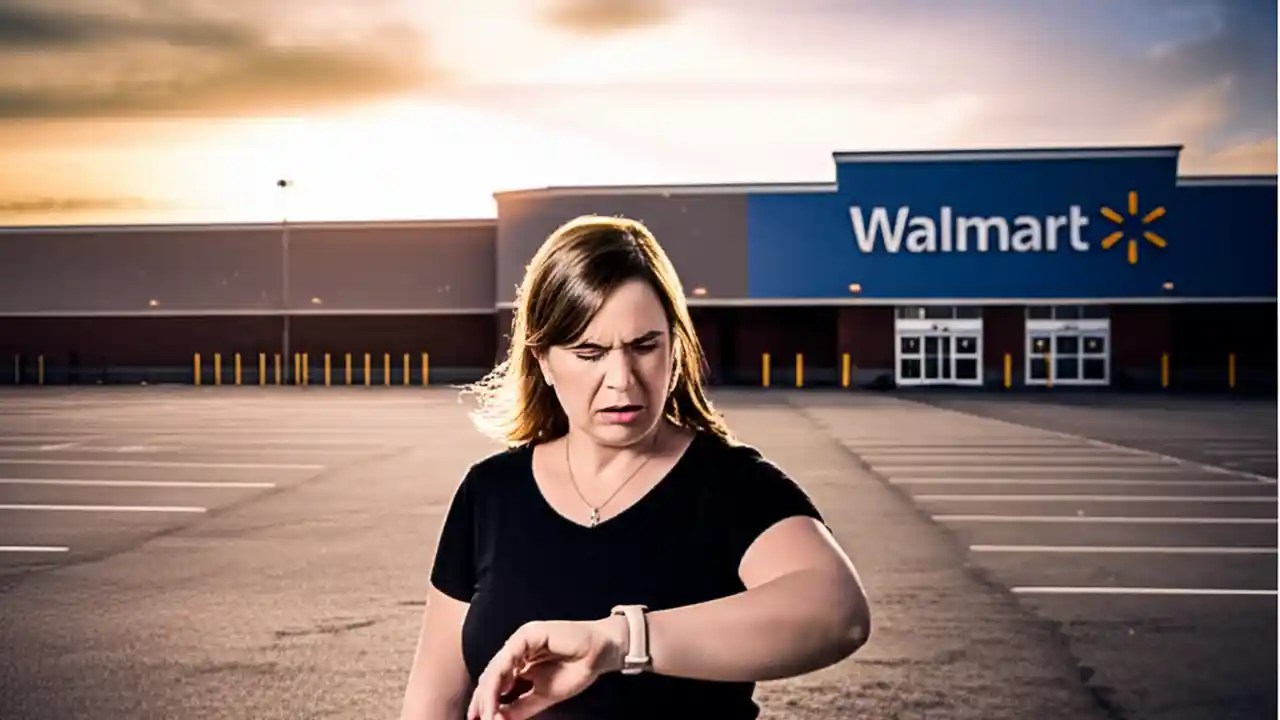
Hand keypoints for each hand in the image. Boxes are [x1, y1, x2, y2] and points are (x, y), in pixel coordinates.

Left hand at [466, 616, 627, 719]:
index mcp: (519, 662)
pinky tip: (497, 695)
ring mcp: (521, 641)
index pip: (496, 683)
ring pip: (496, 668)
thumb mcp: (542, 696)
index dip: (485, 702)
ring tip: (486, 714)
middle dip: (482, 701)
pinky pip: (508, 658)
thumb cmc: (576, 670)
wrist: (600, 654)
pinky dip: (500, 678)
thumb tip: (497, 718)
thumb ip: (520, 706)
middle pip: (492, 676)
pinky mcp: (528, 634)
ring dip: (488, 694)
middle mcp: (516, 650)